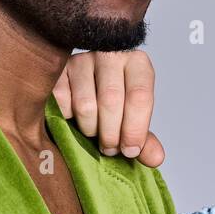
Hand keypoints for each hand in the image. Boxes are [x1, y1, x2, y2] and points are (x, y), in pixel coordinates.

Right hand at [54, 50, 164, 166]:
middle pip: (111, 101)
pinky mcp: (59, 70)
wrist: (87, 86)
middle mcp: (109, 55)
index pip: (139, 97)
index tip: (130, 151)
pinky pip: (62, 103)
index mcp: (137, 63)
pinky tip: (75, 120)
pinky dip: (68, 120)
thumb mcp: (134, 118)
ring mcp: (82, 60)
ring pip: (85, 105)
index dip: (135, 130)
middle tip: (110, 149)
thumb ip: (145, 139)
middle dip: (111, 134)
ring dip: (90, 130)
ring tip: (94, 134)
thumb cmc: (116, 104)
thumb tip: (156, 158)